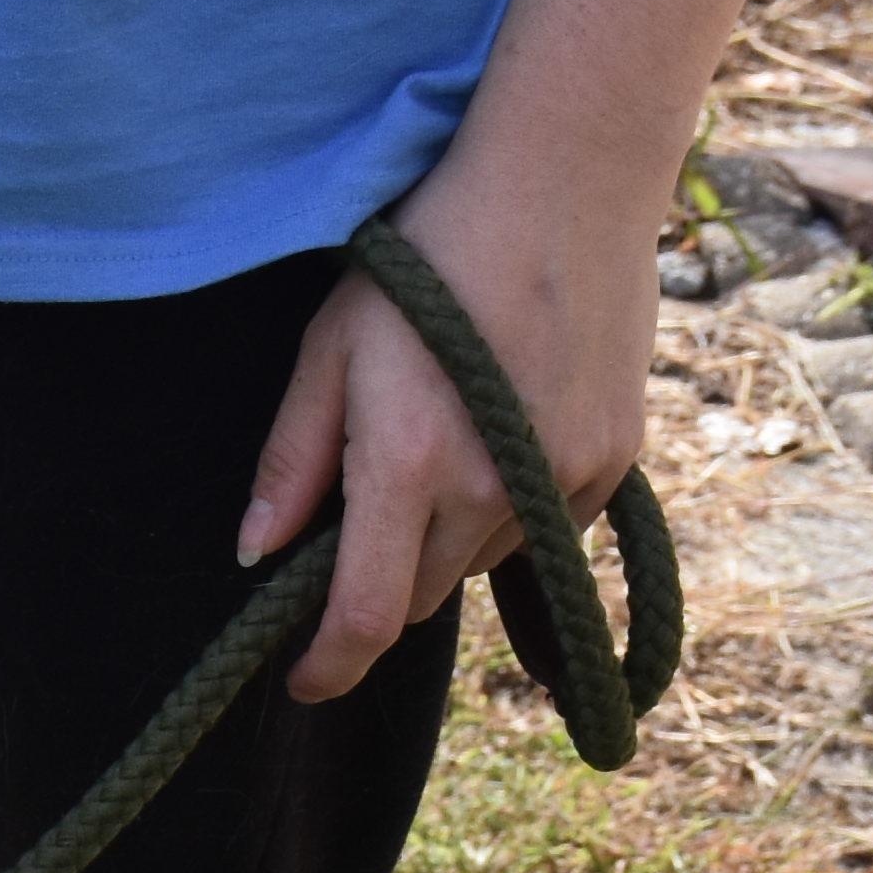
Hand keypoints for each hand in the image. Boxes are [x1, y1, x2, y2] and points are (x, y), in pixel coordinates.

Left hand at [236, 161, 652, 703]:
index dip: (328, 666)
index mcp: (408, 469)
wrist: (563, 190)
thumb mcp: (329, 352)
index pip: (365, 617)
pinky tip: (496, 437)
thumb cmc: (426, 261)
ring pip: (480, 564)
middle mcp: (494, 493)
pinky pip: (546, 531)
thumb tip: (257, 554)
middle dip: (377, 584)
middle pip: (419, 595)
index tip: (302, 682)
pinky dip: (507, 514)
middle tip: (357, 515)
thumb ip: (292, 464)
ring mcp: (566, 482)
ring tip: (436, 447)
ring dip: (443, 544)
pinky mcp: (615, 461)